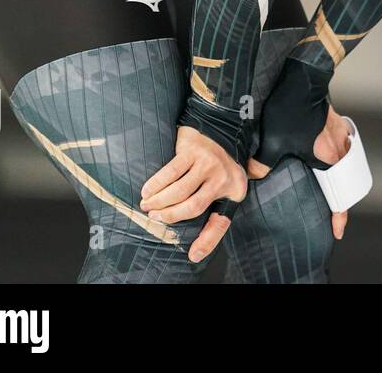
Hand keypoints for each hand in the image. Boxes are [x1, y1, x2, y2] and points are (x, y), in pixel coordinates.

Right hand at [140, 125, 248, 262]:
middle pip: (192, 207)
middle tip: (155, 217)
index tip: (192, 255)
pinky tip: (147, 190)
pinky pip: (170, 172)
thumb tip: (199, 247)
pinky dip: (156, 184)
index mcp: (234, 190)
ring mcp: (207, 163)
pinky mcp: (192, 151)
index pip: (221, 221)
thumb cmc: (221, 162)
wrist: (222, 125)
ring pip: (179, 191)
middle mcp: (223, 177)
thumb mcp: (230, 184)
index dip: (207, 241)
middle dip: (170, 216)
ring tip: (147, 205)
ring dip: (159, 202)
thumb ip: (220, 207)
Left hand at [248, 99, 352, 239]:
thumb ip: (261, 164)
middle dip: (337, 197)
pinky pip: (337, 148)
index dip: (338, 216)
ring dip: (334, 176)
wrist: (304, 77)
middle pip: (344, 182)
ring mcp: (341, 135)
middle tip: (327, 208)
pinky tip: (314, 155)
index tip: (336, 230)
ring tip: (321, 183)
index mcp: (329, 159)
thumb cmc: (292, 109)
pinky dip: (330, 158)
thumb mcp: (271, 142)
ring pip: (341, 164)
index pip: (340, 196)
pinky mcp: (336, 124)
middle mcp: (341, 150)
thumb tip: (253, 176)